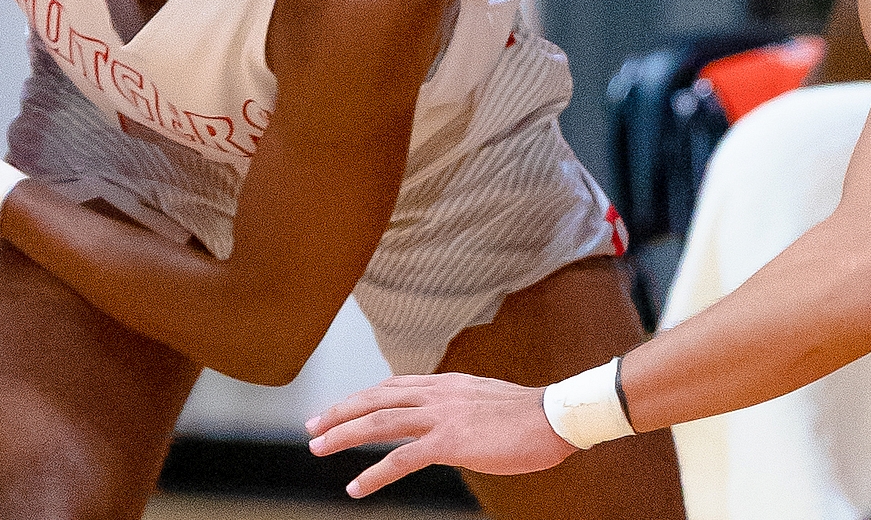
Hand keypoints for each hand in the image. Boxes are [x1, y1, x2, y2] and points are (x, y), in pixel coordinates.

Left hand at [306, 373, 576, 497]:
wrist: (557, 415)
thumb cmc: (532, 415)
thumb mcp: (487, 402)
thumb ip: (462, 409)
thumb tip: (453, 425)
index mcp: (447, 384)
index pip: (393, 385)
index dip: (363, 396)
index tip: (341, 407)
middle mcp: (438, 393)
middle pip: (376, 398)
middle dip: (340, 411)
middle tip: (313, 425)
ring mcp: (441, 416)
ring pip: (378, 421)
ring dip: (342, 434)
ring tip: (316, 447)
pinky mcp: (449, 442)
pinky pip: (401, 459)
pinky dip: (373, 473)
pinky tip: (356, 486)